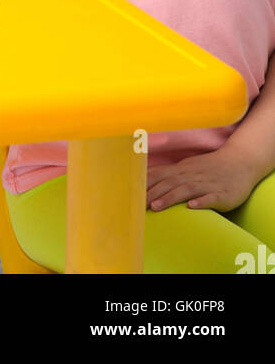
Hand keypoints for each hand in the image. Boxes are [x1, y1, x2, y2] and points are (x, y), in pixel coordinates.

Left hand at [146, 147, 262, 211]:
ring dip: (170, 197)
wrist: (240, 162)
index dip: (144, 184)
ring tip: (156, 206)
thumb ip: (170, 175)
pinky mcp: (223, 194)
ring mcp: (207, 184)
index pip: (159, 176)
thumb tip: (146, 180)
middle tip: (136, 205)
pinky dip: (201, 202)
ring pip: (186, 190)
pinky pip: (211, 197)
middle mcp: (191, 175)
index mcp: (182, 170)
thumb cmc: (210, 168)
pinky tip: (192, 207)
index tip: (129, 194)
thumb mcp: (188, 168)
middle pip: (168, 183)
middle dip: (151, 193)